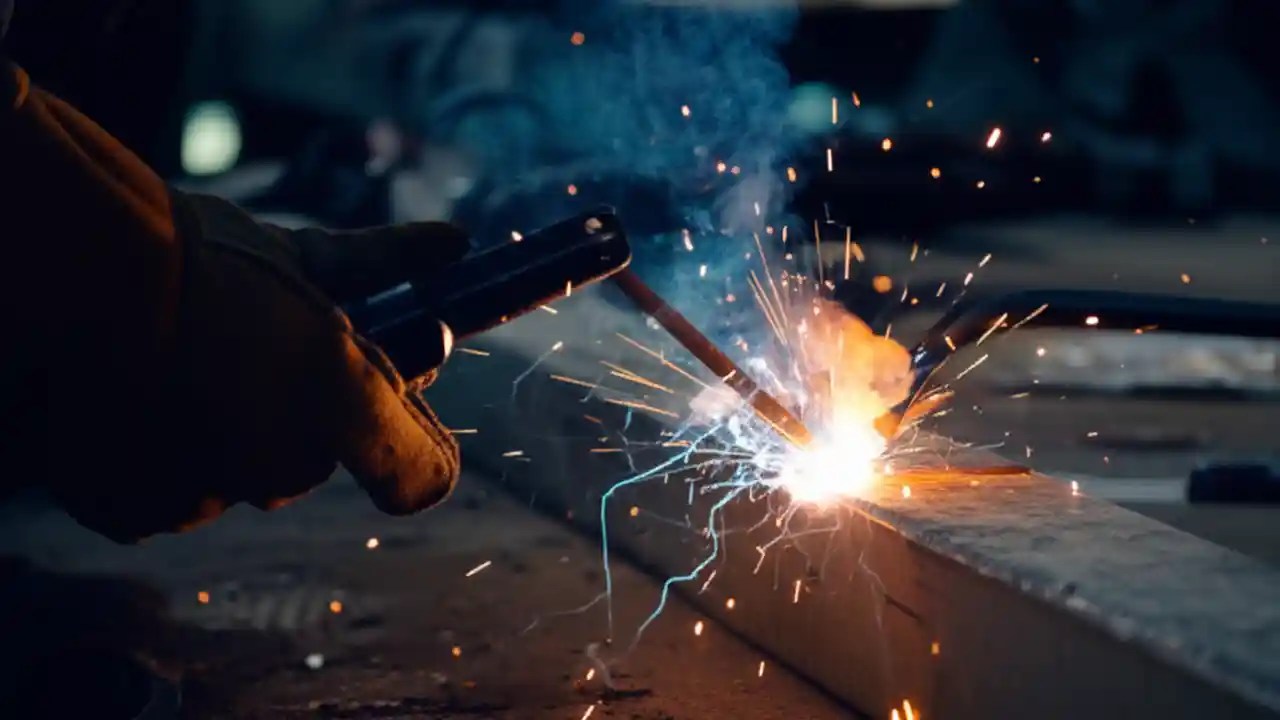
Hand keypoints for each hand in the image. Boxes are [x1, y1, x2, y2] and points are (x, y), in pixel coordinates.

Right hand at [50, 192, 469, 541]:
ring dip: (225, 437)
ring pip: (237, 479)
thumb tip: (454, 242)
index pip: (421, 477)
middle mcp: (286, 464)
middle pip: (314, 462)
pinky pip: (169, 495)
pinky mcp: (138, 512)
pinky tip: (141, 402)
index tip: (391, 408)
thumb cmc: (197, 257)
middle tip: (255, 353)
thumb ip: (385, 262)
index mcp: (342, 400)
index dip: (412, 444)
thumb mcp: (302, 255)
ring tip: (183, 370)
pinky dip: (158, 459)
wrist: (75, 275)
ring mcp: (210, 495)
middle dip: (298, 416)